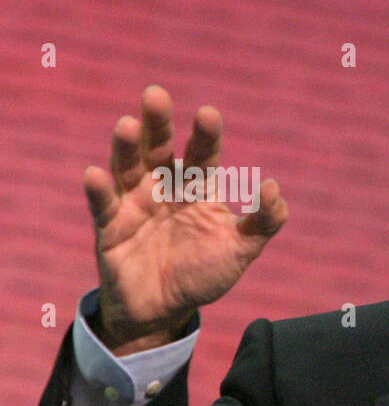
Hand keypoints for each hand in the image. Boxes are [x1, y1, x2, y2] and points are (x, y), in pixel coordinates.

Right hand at [85, 86, 287, 354]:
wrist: (165, 310)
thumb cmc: (204, 274)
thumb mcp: (241, 251)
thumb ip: (263, 223)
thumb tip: (274, 188)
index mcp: (198, 190)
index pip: (204, 156)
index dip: (206, 136)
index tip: (208, 114)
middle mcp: (164, 188)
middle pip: (160, 151)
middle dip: (158, 124)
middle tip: (156, 94)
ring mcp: (135, 204)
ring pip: (128, 168)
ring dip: (126, 147)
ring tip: (128, 124)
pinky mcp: (110, 227)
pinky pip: (103, 206)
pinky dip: (99, 191)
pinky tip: (96, 174)